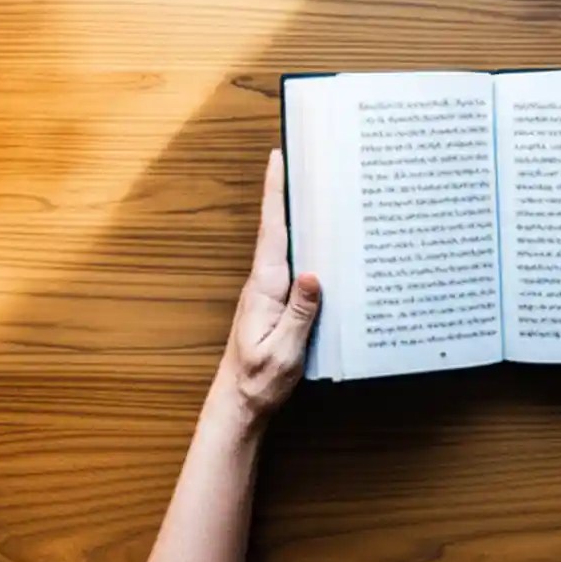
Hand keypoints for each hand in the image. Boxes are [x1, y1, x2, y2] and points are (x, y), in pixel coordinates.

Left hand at [217, 149, 319, 427]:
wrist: (239, 403)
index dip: (275, 192)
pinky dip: (306, 248)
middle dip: (289, 192)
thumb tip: (313, 274)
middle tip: (305, 158)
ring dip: (299, 217)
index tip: (278, 158)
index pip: (272, 230)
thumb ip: (300, 313)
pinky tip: (322, 246)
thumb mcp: (284, 350)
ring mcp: (269, 292)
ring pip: (288, 246)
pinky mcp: (276, 303)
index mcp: (265, 287)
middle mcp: (265, 283)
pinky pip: (294, 267)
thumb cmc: (259, 381)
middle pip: (279, 227)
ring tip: (319, 190)